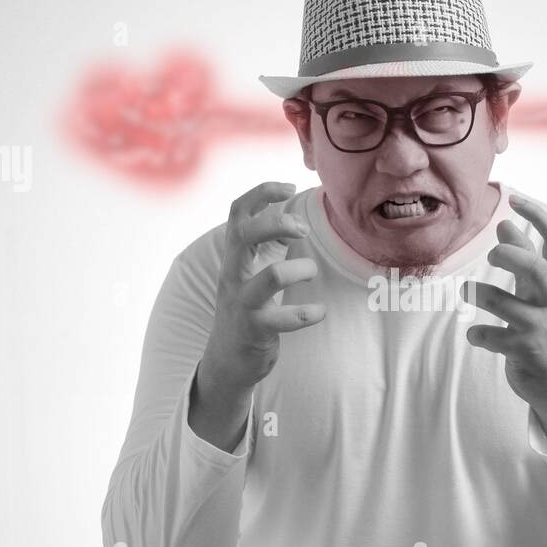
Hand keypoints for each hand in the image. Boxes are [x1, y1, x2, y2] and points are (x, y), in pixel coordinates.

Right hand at [200, 181, 325, 390]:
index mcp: (234, 255)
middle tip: (303, 230)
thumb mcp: (251, 269)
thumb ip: (269, 242)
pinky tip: (319, 312)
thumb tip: (295, 215)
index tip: (289, 187)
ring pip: (270, 277)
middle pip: (244, 234)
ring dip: (299, 270)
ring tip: (311, 271)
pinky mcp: (255, 329)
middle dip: (277, 223)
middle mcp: (233, 274)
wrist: (227, 358)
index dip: (261, 192)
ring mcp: (243, 302)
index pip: (237, 212)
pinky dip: (307, 313)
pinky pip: (283, 319)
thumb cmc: (247, 305)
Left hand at [462, 194, 546, 443]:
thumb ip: (526, 262)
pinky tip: (474, 335)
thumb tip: (506, 223)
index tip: (515, 199)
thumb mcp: (542, 293)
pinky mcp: (526, 351)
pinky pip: (494, 338)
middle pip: (537, 270)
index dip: (538, 216)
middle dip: (513, 256)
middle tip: (493, 253)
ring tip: (466, 292)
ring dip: (480, 295)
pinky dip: (479, 335)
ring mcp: (541, 328)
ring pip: (506, 305)